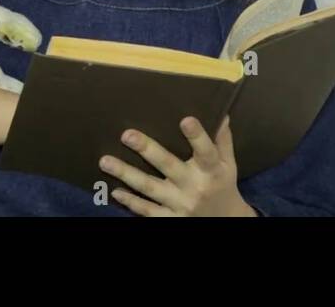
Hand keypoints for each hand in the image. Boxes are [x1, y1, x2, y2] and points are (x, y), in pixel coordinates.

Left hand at [98, 116, 257, 216]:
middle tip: (127, 135)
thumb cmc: (223, 185)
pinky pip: (147, 210)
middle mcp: (194, 187)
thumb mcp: (228, 164)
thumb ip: (222, 140)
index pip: (206, 152)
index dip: (197, 136)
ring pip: (149, 188)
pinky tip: (115, 190)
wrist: (225, 222)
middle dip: (147, 150)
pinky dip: (131, 201)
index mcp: (212, 170)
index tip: (185, 120)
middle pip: (168, 166)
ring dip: (126, 174)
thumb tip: (221, 113)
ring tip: (105, 161)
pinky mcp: (170, 219)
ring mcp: (180, 205)